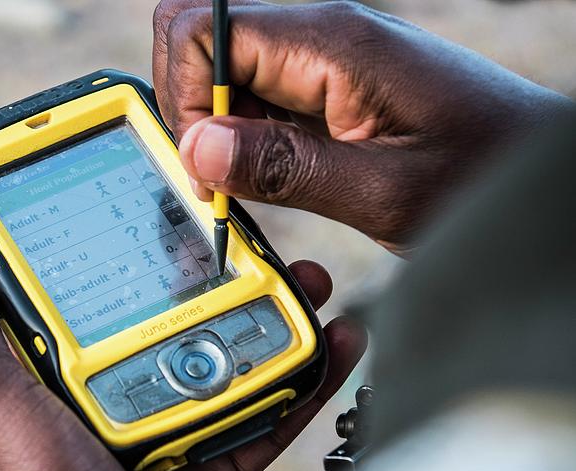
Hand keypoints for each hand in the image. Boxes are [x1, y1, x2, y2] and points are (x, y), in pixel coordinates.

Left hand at [0, 237, 366, 470]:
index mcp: (52, 367)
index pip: (83, 283)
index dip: (112, 236)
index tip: (147, 186)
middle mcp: (108, 386)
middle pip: (167, 308)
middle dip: (211, 267)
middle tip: (247, 227)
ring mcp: (164, 420)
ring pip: (225, 351)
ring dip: (270, 312)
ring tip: (307, 273)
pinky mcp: (211, 458)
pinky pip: (265, 409)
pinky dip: (303, 379)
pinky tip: (338, 338)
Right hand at [153, 0, 572, 252]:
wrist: (532, 169)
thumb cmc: (480, 173)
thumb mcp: (381, 189)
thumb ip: (284, 168)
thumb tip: (198, 149)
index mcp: (328, 43)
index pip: (201, 32)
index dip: (185, 101)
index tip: (207, 168)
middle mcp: (316, 40)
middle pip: (200, 43)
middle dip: (189, 112)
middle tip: (218, 177)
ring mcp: (319, 62)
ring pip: (222, 75)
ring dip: (217, 133)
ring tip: (251, 187)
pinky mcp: (324, 90)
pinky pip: (256, 100)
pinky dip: (245, 142)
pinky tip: (272, 178)